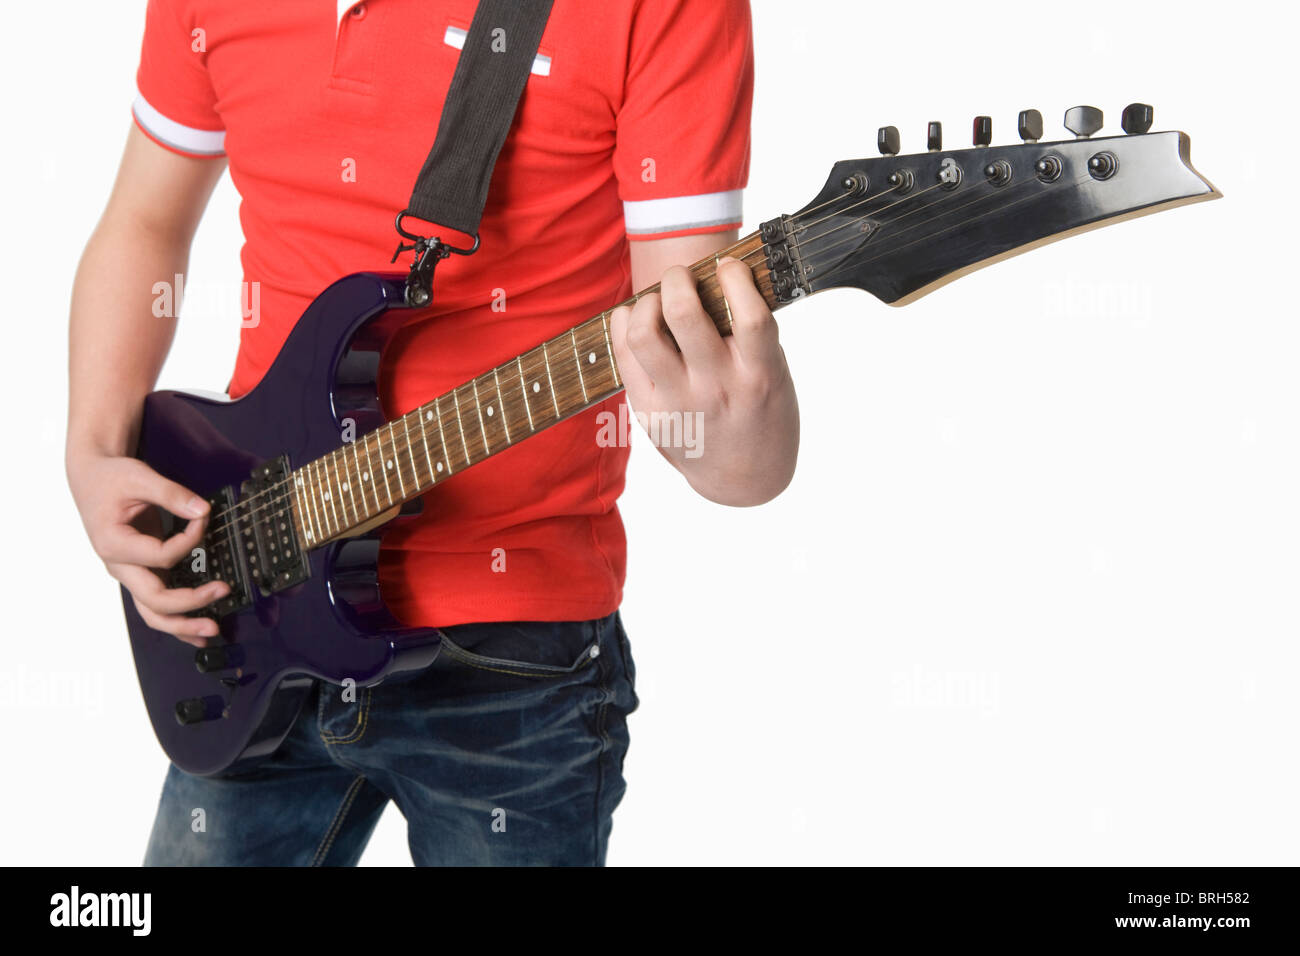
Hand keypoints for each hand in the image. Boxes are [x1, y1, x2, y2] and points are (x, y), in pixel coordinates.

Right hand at [68, 453, 228, 645]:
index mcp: (113, 544)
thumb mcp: (140, 477)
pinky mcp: (140, 573)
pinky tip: (197, 631)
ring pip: (152, 613)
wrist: (93, 479)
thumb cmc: (112, 479)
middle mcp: (119, 566)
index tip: (204, 518)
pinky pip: (156, 605)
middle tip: (223, 592)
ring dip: (183, 625)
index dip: (190, 541)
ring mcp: (130, 573)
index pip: (161, 556)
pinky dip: (177, 620)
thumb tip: (203, 510)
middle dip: (191, 603)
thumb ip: (171, 493)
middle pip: (154, 600)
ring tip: (213, 630)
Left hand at [611, 258, 798, 505]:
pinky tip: (635, 318)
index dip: (735, 277)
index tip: (728, 266)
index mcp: (759, 376)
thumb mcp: (774, 375)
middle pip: (684, 314)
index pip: (749, 315)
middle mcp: (717, 389)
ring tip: (657, 300)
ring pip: (644, 334)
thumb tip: (716, 278)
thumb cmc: (762, 414)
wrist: (744, 479)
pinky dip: (625, 325)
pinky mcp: (650, 415)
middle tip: (682, 276)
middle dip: (678, 278)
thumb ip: (751, 336)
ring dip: (647, 302)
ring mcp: (679, 404)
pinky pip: (625, 358)